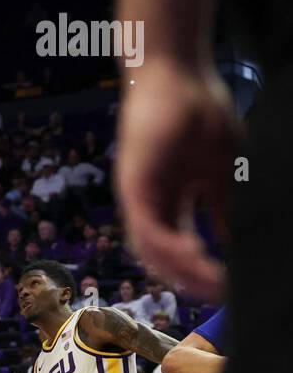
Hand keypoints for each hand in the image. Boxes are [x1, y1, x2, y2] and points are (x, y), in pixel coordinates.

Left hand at [114, 63, 236, 301]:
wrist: (173, 74)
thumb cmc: (198, 114)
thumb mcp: (222, 170)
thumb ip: (225, 208)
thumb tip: (241, 244)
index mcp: (170, 202)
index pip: (183, 248)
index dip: (203, 272)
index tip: (229, 289)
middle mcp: (150, 204)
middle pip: (164, 257)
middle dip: (193, 280)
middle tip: (222, 298)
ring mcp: (138, 195)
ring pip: (153, 249)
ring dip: (183, 271)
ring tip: (212, 285)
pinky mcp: (131, 183)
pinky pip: (147, 226)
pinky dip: (169, 247)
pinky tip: (194, 257)